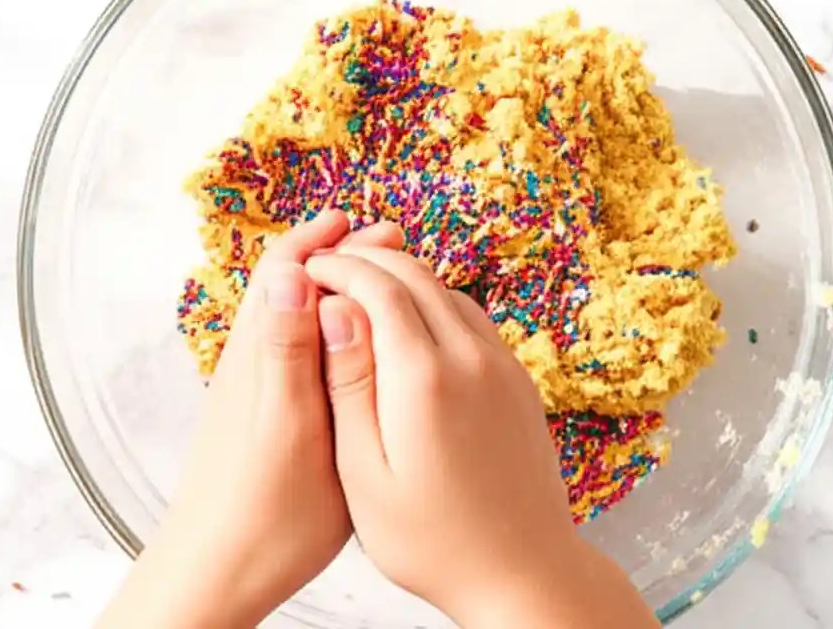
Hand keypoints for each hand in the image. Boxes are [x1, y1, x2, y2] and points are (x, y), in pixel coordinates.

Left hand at [98, 210, 401, 628]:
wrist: (218, 577)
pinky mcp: (262, 419)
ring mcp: (255, 393)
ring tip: (382, 288)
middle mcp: (250, 366)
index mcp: (259, 359)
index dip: (323, 240)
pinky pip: (296, 353)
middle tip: (390, 245)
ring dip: (333, 293)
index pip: (282, 271)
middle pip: (287, 287)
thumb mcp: (291, 428)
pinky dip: (330, 332)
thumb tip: (288, 269)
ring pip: (293, 320)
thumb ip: (288, 349)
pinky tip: (358, 353)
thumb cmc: (265, 517)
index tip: (368, 224)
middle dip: (336, 258)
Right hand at [305, 247, 656, 627]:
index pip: (378, 286)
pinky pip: (473, 320)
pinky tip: (410, 326)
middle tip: (328, 266)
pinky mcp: (519, 382)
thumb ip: (348, 385)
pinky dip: (435, 304)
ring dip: (404, 278)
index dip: (338, 267)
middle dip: (368, 260)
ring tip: (361, 289)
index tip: (308, 268)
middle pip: (416, 275)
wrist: (523, 572)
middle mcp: (471, 359)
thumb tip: (335, 309)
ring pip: (448, 291)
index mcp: (425, 378)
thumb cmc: (432, 540)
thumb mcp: (365, 473)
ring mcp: (503, 368)